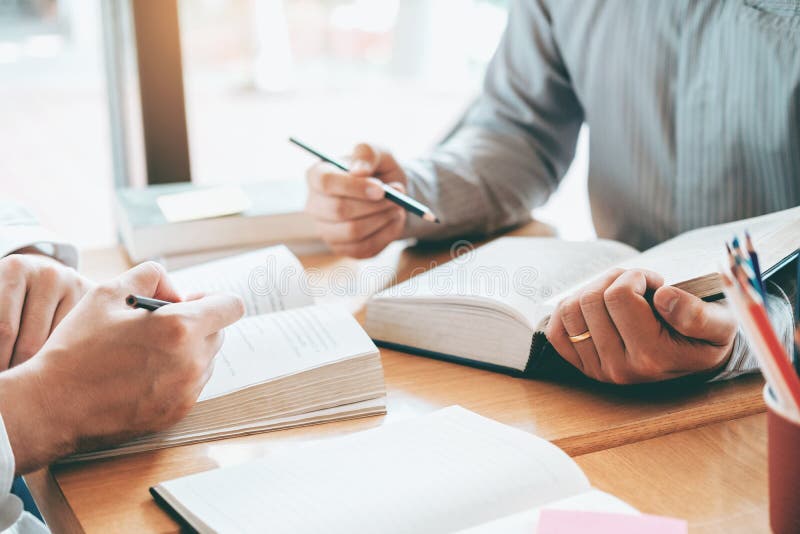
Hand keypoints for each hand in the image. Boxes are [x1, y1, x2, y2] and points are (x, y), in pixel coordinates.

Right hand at [0, 261, 244, 472]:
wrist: (52, 406)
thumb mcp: (108, 293)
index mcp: (180, 327)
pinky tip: (142, 374)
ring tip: (145, 352)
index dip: (214, 300)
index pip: (232, 306)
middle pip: (219, 333)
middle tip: (159, 327)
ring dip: (187, 352)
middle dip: (197, 325)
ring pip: (206, 360)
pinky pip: (192, 385)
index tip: (192, 303)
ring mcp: (187, 391)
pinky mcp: (178, 413)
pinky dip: (177, 376)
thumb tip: (177, 291)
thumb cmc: (77, 348)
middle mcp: (192, 361)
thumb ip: (150, 276)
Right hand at [305, 143, 406, 257]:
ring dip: (382, 220)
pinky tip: (394, 221)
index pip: (326, 182)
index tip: (381, 189)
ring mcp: (325, 229)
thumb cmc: (376, 169)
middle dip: (374, 206)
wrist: (387, 193)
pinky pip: (363, 248)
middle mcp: (315, 204)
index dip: (354, 187)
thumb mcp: (377, 153)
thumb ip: (368, 153)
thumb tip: (359, 170)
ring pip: (352, 231)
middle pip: (339, 210)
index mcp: (317, 175)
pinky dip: (385, 235)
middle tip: (397, 199)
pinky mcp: (341, 248)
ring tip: (397, 207)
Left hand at [545, 268, 736, 383]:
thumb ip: (700, 314)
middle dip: (615, 280)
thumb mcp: (722, 324)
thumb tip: (664, 297)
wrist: (695, 360)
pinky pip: (556, 330)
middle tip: (638, 285)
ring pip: (570, 310)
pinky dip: (571, 310)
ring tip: (620, 295)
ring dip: (593, 291)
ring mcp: (598, 370)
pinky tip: (597, 308)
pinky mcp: (583, 367)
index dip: (637, 276)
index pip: (620, 295)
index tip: (656, 283)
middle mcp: (621, 369)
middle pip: (592, 299)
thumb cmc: (706, 335)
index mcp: (653, 356)